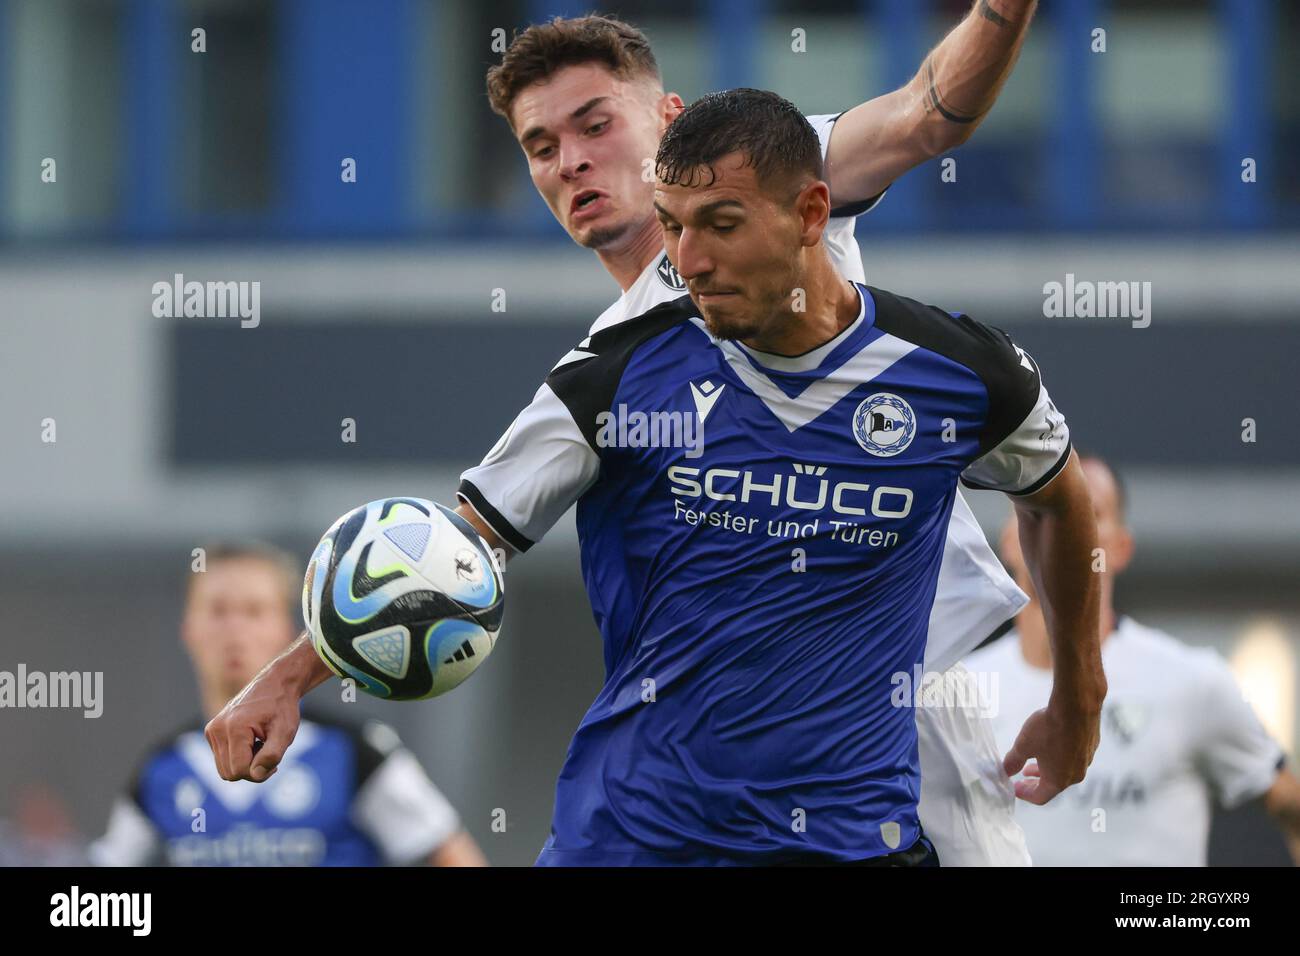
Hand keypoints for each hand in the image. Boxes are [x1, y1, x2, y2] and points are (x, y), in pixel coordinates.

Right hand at [205, 634, 324, 781]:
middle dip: (251, 769)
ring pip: (224, 770)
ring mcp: (211, 730)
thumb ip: (272, 755)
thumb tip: (256, 775)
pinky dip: (238, 757)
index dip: (261, 772)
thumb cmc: (282, 708)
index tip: (276, 758)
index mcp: (234, 728)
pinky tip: (252, 741)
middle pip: (230, 774)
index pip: (240, 771)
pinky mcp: (211, 731)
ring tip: (260, 745)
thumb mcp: (285, 732)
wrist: (275, 685)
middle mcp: (216, 729)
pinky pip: (222, 759)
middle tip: (268, 750)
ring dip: (245, 764)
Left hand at [1002, 703, 1099, 804]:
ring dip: (1048, 769)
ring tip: (1035, 762)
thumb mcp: (1023, 745)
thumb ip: (1013, 761)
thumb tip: (1005, 771)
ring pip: (1064, 771)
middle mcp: (1075, 775)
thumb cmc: (1048, 728)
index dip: (1025, 794)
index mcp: (1058, 780)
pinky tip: (1052, 745)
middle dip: (1035, 782)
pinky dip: (1060, 757)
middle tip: (1022, 777)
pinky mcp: (1092, 746)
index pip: (1040, 797)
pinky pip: (1073, 757)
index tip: (1014, 788)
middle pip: (1053, 786)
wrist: (1077, 706)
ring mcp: (1086, 760)